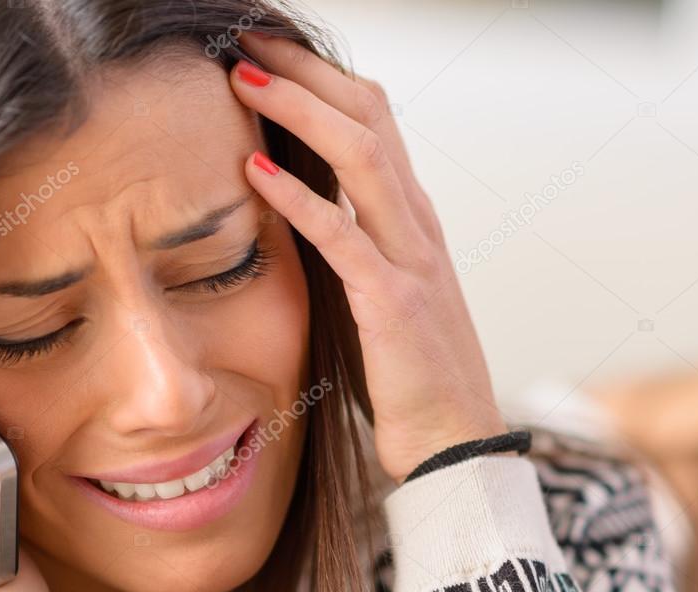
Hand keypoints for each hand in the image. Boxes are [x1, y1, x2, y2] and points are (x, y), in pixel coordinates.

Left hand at [230, 34, 510, 483]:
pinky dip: (297, 197)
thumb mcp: (386, 298)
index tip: (266, 61)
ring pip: (362, 156)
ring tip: (242, 81)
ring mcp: (411, 261)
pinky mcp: (392, 302)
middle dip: (307, 71)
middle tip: (246, 43)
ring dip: (300, 110)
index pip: (374, 124)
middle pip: (370, 116)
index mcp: (413, 224)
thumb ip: (360, 254)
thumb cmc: (412, 377)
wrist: (455, 443)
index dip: (320, 83)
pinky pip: (342, 235)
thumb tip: (312, 223)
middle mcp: (418, 228)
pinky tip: (253, 171)